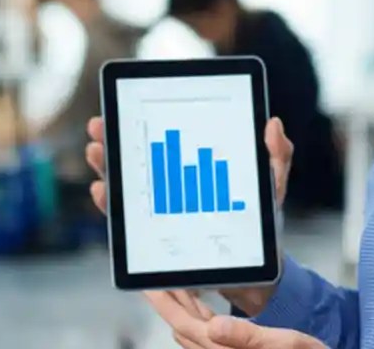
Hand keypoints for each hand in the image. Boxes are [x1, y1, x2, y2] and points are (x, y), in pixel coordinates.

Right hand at [85, 116, 293, 313]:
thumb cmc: (262, 222)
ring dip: (106, 167)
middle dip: (114, 139)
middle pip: (139, 157)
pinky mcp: (158, 235)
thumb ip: (277, 154)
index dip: (146, 120)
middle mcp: (174, 184)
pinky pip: (127, 220)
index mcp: (198, 165)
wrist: (257, 269)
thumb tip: (273, 124)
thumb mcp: (272, 183)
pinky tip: (101, 191)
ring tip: (96, 151)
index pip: (167, 138)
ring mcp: (164, 209)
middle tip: (99, 125)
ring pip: (127, 185)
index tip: (126, 104)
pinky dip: (110, 206)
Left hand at [146, 290, 325, 348]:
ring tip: (174, 284)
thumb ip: (247, 336)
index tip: (150, 284)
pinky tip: (199, 305)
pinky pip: (206, 334)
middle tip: (156, 277)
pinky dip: (198, 315)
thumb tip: (214, 326)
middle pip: (183, 327)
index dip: (165, 303)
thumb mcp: (284, 344)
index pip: (185, 324)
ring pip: (192, 331)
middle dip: (169, 301)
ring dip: (182, 307)